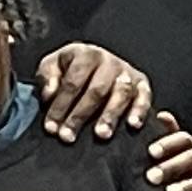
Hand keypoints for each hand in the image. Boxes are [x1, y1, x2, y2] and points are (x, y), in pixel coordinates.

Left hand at [33, 40, 150, 139]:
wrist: (93, 66)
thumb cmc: (70, 70)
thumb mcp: (52, 68)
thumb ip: (47, 78)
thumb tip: (49, 94)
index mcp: (86, 54)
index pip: (73, 82)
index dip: (60, 105)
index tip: (51, 127)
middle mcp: (109, 61)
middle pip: (96, 90)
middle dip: (80, 115)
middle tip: (68, 136)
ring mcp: (127, 72)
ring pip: (121, 93)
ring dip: (110, 115)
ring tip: (101, 134)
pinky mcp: (142, 85)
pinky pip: (144, 97)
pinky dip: (140, 111)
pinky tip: (132, 125)